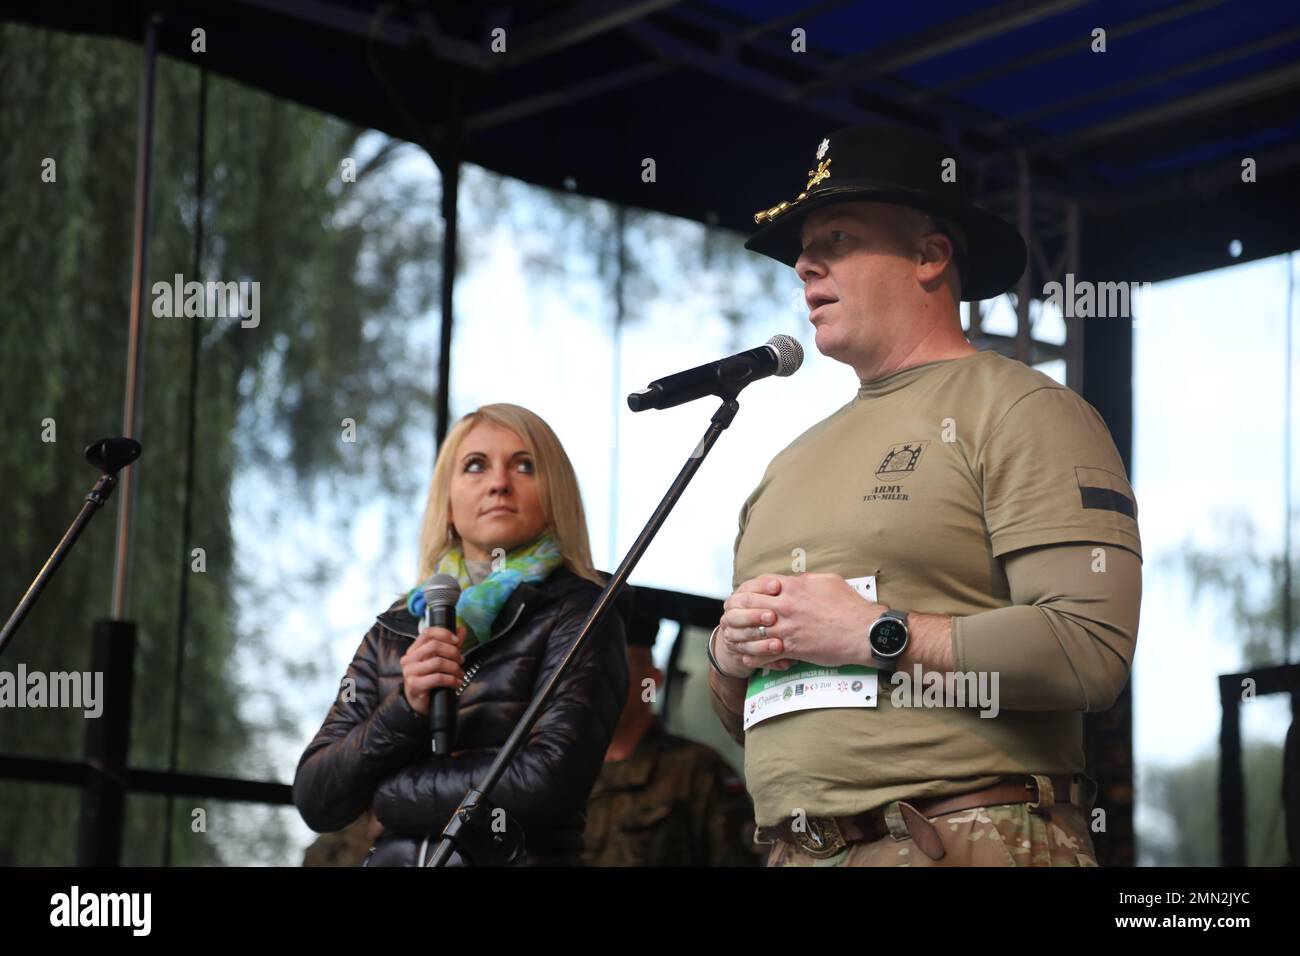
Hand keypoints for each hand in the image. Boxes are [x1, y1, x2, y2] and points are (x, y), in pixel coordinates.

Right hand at [400, 624, 467, 715]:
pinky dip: (452, 680)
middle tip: (461, 660)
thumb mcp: (440, 659)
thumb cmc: (429, 678)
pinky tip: (457, 683)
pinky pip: (438, 678)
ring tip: (460, 674)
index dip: (444, 634)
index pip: (428, 633)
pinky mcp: (415, 685)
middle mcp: (409, 658)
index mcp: (414, 649)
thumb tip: (462, 629)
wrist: (418, 701)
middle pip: (434, 646)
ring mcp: (410, 672)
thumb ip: (450, 644)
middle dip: (453, 652)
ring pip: (438, 662)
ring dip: (454, 668)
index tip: (457, 641)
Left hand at [724, 573, 880, 668]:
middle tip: (730, 617)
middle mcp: (785, 605)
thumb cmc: (849, 606)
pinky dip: (755, 657)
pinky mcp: (792, 647)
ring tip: (733, 638)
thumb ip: (805, 580)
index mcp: (792, 586)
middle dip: (736, 611)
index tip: (741, 596)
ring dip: (741, 635)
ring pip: (752, 630)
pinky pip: (765, 653)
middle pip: (747, 605)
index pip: (757, 584)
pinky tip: (748, 659)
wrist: (862, 631)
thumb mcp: (827, 581)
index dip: (745, 590)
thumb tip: (795, 580)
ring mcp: (787, 627)